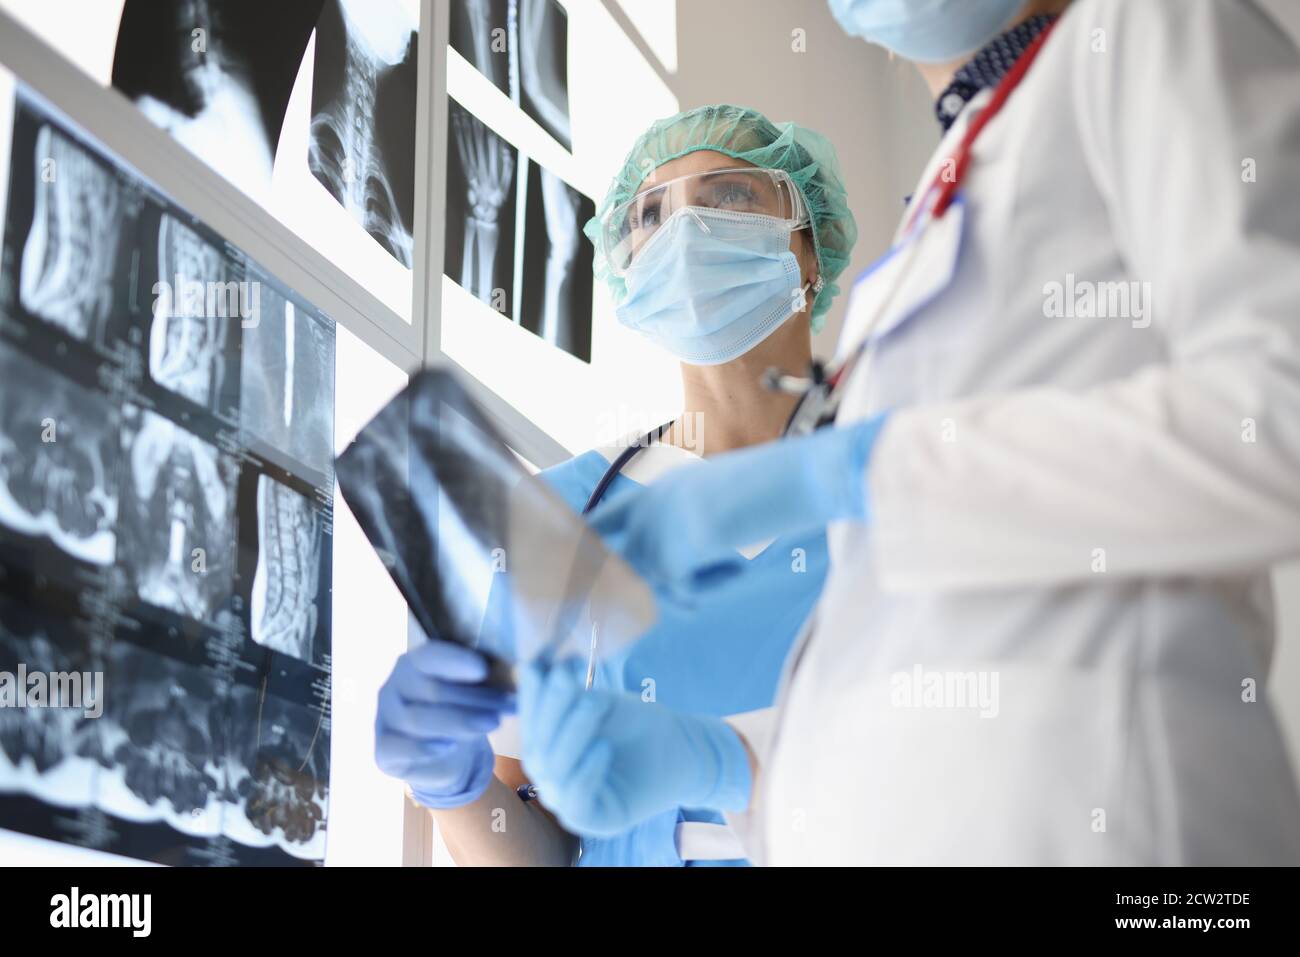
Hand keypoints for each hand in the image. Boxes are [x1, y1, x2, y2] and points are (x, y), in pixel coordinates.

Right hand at [374, 639, 515, 809]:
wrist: (445, 756)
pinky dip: (423, 747)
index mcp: (415, 663)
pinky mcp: (382, 748)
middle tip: (505, 705)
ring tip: (492, 723)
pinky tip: (447, 746)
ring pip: (419, 719)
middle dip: (473, 698)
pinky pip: (398, 746)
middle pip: (432, 690)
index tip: (483, 669)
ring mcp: (384, 717)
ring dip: (459, 722)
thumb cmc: (460, 712)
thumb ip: (481, 683)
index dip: (456, 661)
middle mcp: (394, 686)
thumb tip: (514, 677)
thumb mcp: (471, 694)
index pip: (431, 656)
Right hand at [519, 661, 750, 837]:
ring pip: (555, 771)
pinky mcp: (593, 822)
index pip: (530, 724)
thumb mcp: (600, 703)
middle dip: (551, 709)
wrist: (683, 750)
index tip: (542, 665)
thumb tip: (530, 667)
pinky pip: (577, 802)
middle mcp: (551, 778)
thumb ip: (565, 694)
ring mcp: (568, 803)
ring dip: (572, 732)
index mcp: (548, 749)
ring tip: (594, 702)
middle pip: (537, 748)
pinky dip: (587, 773)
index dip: (532, 696)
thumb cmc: (639, 725)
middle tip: (565, 677)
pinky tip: (603, 747)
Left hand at [588, 414, 888, 593]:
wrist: (787, 477)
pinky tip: (737, 567)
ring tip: (731, 568)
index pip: (605, 519)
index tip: (585, 561)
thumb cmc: (766, 483)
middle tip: (680, 595)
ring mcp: (657, 530)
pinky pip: (682, 592)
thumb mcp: (716, 496)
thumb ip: (688, 524)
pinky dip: (712, 588)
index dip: (593, 542)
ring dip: (693, 586)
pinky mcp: (673, 554)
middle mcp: (648, 508)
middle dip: (648, 582)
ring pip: (655, 583)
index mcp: (657, 490)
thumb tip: (674, 567)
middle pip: (622, 562)